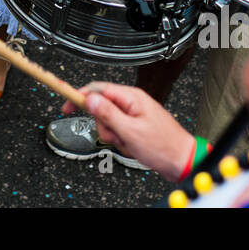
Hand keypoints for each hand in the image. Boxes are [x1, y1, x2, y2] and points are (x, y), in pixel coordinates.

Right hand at [62, 83, 193, 180]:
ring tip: (128, 142)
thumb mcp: (131, 130)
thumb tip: (89, 99)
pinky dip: (121, 141)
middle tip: (116, 135)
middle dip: (104, 126)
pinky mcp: (135, 125)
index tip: (66, 104)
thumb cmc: (164, 145)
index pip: (98, 89)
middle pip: (101, 107)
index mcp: (131, 97)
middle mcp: (132, 102)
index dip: (80, 96)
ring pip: (108, 122)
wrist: (181, 160)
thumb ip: (108, 113)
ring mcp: (133, 114)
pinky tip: (132, 145)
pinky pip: (117, 131)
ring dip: (113, 136)